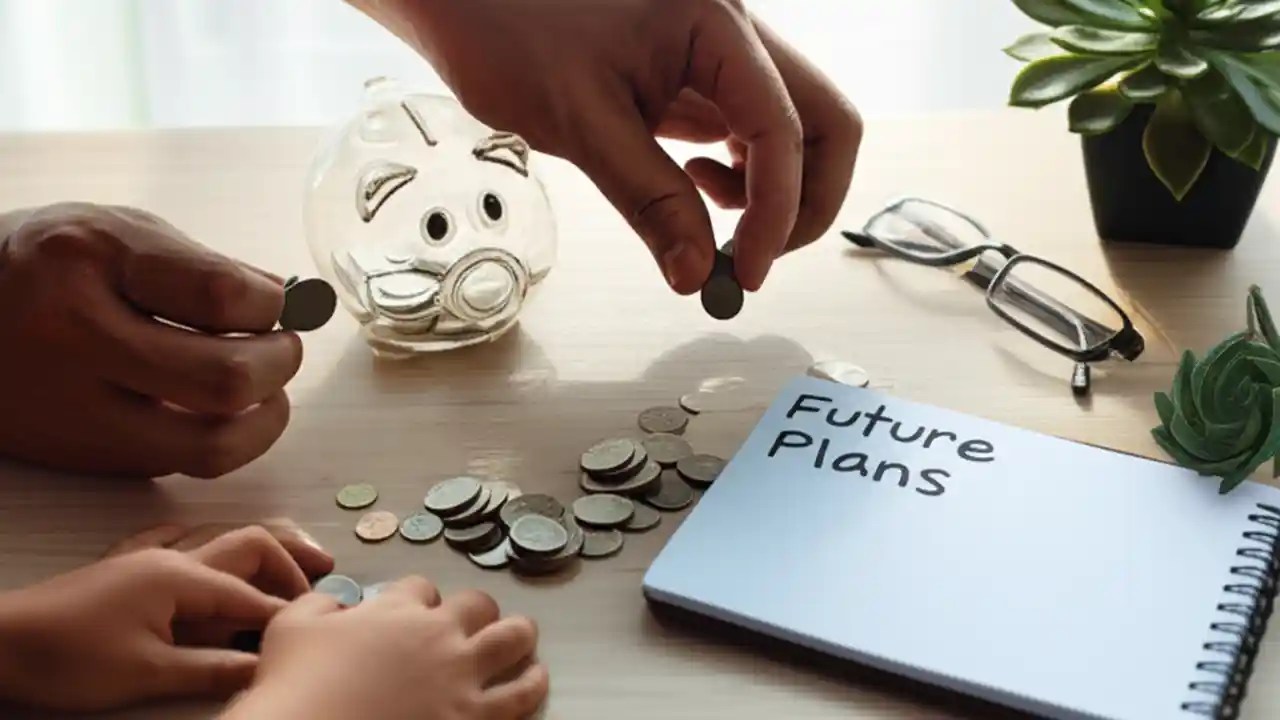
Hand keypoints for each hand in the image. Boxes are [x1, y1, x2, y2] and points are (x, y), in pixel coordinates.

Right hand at [0, 202, 301, 478]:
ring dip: (264, 421)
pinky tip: (218, 410)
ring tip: (266, 391)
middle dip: (280, 365)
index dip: (273, 305)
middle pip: (224, 380)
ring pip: (208, 446)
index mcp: (88, 260)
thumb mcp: (119, 231)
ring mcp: (74, 408)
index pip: (220, 296)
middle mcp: (75, 338)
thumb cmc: (47, 264)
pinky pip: (178, 463)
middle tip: (283, 348)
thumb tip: (292, 302)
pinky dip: (219, 439)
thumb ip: (207, 266)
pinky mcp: (81, 455)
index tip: (279, 303)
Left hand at [0, 526, 320, 711]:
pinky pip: (175, 541)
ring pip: (217, 538)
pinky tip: (209, 547)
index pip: (253, 593)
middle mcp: (170, 558)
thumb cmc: (68, 658)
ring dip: (257, 548)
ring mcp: (145, 558)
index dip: (288, 612)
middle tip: (326, 575)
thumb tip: (266, 669)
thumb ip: (212, 669)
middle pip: (247, 543)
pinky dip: (205, 543)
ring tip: (292, 557)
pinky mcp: (122, 568)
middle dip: (290, 558)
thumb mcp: (147, 674)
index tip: (317, 628)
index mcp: (180, 578)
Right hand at [222, 577, 547, 719]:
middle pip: (476, 605)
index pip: (420, 588)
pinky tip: (536, 678)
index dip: (418, 599)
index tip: (413, 611)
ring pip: (511, 639)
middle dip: (476, 610)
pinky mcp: (472, 717)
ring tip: (523, 636)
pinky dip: (532, 683)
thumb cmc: (294, 685)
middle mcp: (436, 634)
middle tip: (475, 620)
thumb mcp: (291, 626)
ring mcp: (459, 675)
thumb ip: (319, 605)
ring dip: (518, 634)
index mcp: (395, 609)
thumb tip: (336, 601)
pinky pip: (519, 695)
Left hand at [351, 0, 861, 293]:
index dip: (777, 210)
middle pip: (825, 121)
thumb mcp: (582, 122)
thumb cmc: (509, 31)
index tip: (747, 270)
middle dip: (807, 200)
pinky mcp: (701, 78)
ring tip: (715, 226)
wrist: (466, 0)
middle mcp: (734, 33)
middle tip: (757, 257)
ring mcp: (722, 56)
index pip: (784, 127)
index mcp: (716, 23)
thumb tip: (696, 273)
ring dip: (778, 192)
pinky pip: (753, 132)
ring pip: (798, 129)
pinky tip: (695, 190)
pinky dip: (745, 177)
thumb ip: (649, 200)